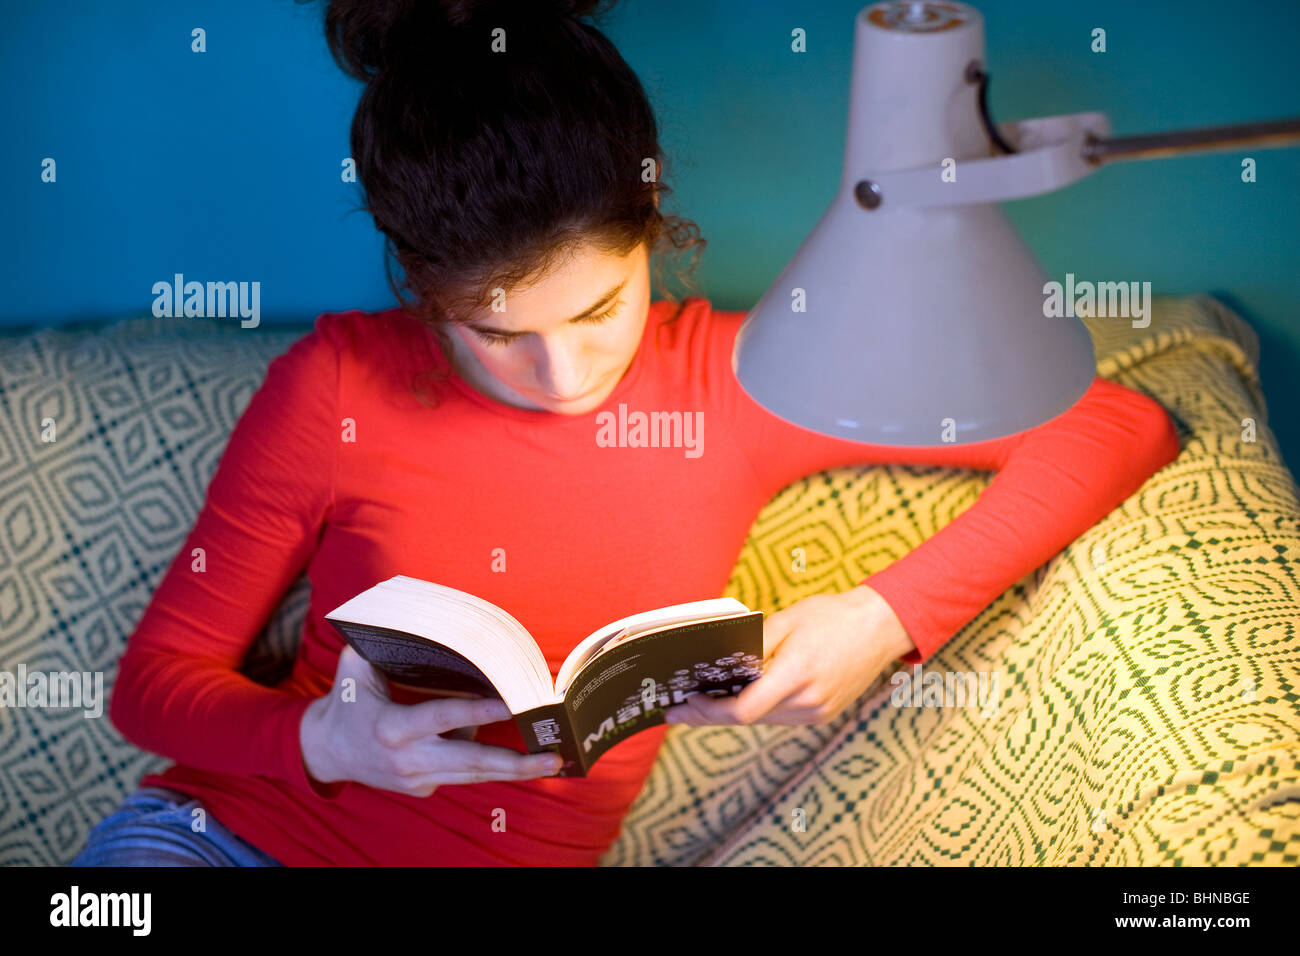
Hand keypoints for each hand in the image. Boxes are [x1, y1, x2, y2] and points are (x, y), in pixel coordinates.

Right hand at [299, 645, 564, 796]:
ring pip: (473, 775)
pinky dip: (489, 765)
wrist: (325, 751)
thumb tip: (416, 610)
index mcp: (393, 726)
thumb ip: (383, 643)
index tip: (513, 705)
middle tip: (552, 757)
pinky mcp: (421, 789)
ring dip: (514, 770)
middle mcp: (408, 759)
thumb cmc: (347, 701)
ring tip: (552, 762)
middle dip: (514, 762)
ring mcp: (416, 779)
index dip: (480, 710)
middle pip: (470, 761)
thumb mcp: (356, 667)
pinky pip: (461, 774)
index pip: (445, 716)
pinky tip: (522, 759)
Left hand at [662, 585, 913, 726]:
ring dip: (731, 713)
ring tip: (698, 704)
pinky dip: (755, 709)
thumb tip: (717, 663)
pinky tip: (735, 699)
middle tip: (677, 710)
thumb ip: (751, 645)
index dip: (709, 711)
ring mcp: (817, 712)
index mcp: (797, 673)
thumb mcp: (786, 620)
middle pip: (747, 719)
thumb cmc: (831, 616)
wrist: (880, 627)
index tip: (685, 701)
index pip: (744, 709)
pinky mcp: (822, 714)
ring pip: (761, 720)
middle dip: (709, 714)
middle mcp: (808, 700)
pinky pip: (778, 716)